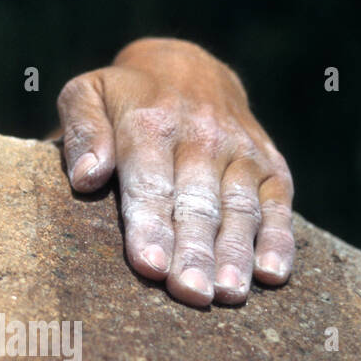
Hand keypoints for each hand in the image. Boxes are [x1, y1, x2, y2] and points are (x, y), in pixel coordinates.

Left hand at [57, 38, 293, 307]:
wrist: (187, 67)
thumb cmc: (122, 96)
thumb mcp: (85, 93)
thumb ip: (80, 131)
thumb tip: (86, 178)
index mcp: (150, 124)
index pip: (150, 184)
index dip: (150, 226)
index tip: (150, 265)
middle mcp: (201, 137)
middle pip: (197, 204)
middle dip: (194, 251)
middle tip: (189, 293)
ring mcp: (240, 151)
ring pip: (239, 208)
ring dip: (235, 253)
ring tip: (228, 294)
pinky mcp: (270, 164)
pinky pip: (278, 204)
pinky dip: (279, 239)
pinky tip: (272, 274)